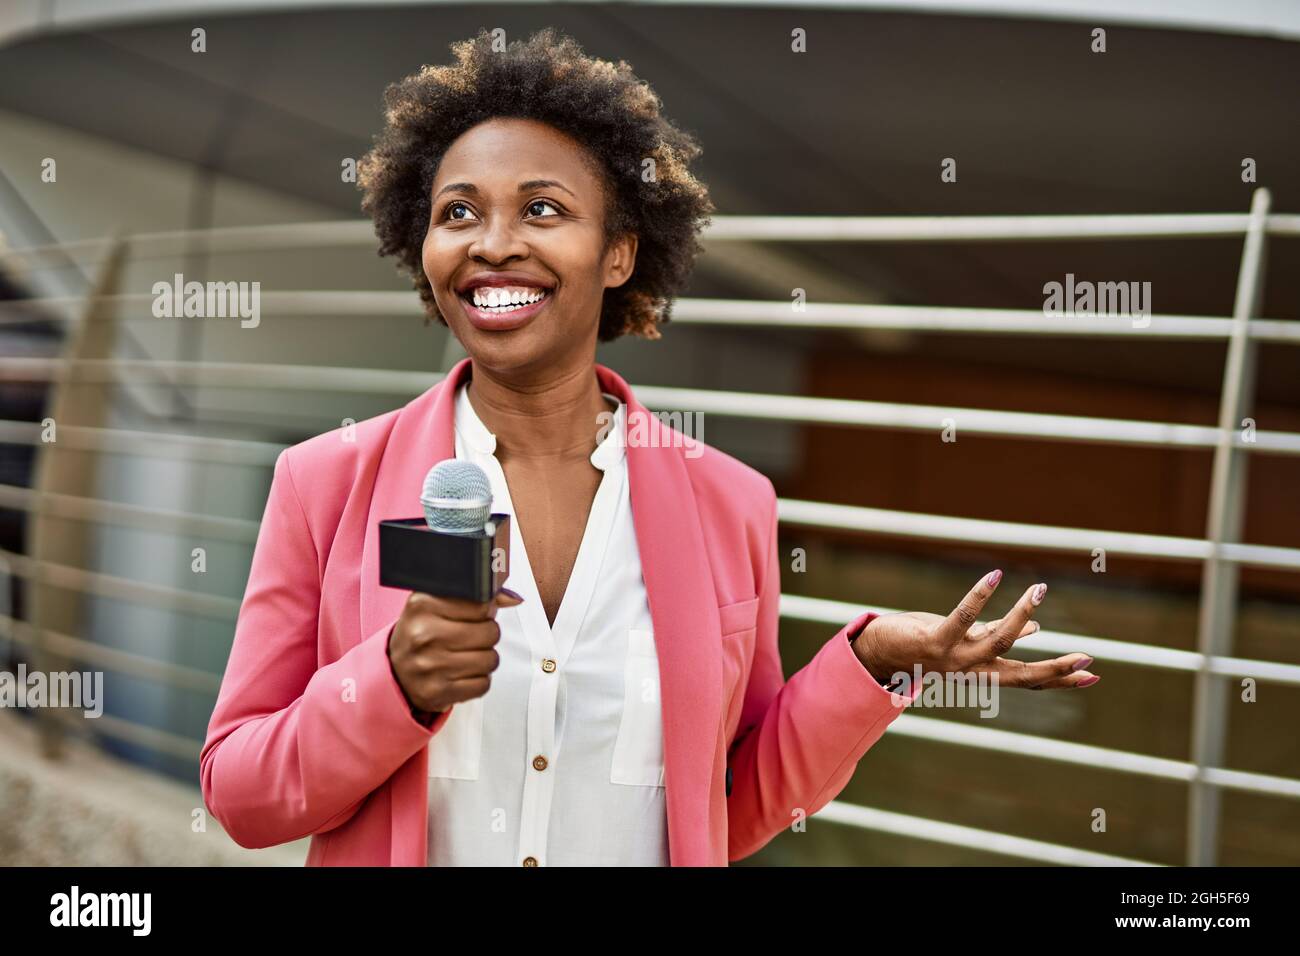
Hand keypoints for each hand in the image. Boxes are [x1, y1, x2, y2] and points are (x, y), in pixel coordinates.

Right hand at [387, 587, 524, 715]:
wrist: (395, 673)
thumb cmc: (422, 635)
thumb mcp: (437, 605)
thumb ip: (475, 596)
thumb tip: (512, 598)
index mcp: (422, 605)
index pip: (482, 604)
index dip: (485, 610)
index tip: (476, 615)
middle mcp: (423, 634)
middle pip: (490, 632)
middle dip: (487, 635)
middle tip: (471, 637)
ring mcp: (430, 665)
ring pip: (490, 660)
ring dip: (485, 659)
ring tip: (467, 656)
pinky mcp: (437, 692)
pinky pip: (483, 685)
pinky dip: (478, 680)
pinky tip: (462, 674)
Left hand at [850, 571, 1097, 689]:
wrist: (879, 652)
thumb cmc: (924, 643)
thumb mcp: (967, 641)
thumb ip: (998, 635)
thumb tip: (1035, 627)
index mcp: (982, 672)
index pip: (1027, 680)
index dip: (1059, 678)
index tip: (1092, 676)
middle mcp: (970, 671)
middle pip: (1021, 674)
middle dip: (1054, 668)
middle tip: (1087, 658)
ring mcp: (952, 659)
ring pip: (997, 641)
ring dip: (1020, 614)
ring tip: (1039, 589)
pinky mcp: (933, 640)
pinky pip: (963, 618)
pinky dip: (981, 596)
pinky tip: (995, 577)